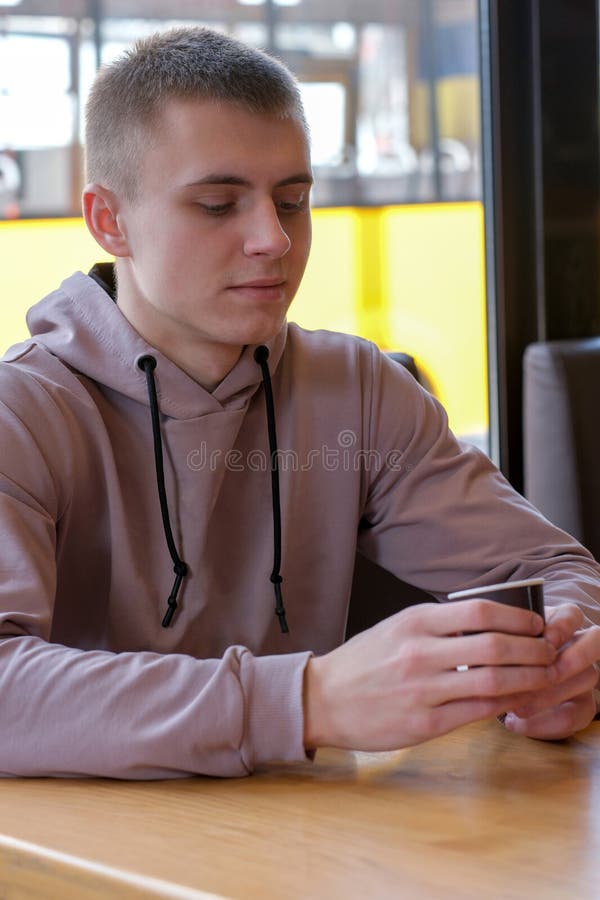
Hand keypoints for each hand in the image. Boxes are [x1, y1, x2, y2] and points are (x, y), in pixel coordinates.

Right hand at [304, 599, 556, 750]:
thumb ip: (438, 623)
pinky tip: (517, 700)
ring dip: (527, 678)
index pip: (480, 611)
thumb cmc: (363, 662)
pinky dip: (504, 704)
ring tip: (544, 675)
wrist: (323, 699)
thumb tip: (489, 622)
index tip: (536, 623)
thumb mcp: (397, 627)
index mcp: (414, 622)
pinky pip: (477, 711)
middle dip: (532, 649)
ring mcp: (422, 689)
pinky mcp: (424, 723)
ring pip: (492, 680)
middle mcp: (420, 652)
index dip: (517, 617)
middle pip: (494, 645)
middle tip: (549, 651)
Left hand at [500, 604, 599, 738]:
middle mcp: (574, 646)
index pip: (571, 614)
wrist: (498, 682)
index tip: (545, 639)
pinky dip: (545, 724)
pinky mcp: (580, 704)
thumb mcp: (495, 639)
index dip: (563, 626)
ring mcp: (580, 675)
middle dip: (574, 658)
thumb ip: (496, 634)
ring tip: (516, 705)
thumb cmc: (496, 653)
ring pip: (588, 677)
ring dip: (551, 694)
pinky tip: (515, 723)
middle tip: (546, 673)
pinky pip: (576, 715)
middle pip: (595, 642)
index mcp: (554, 623)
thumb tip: (482, 635)